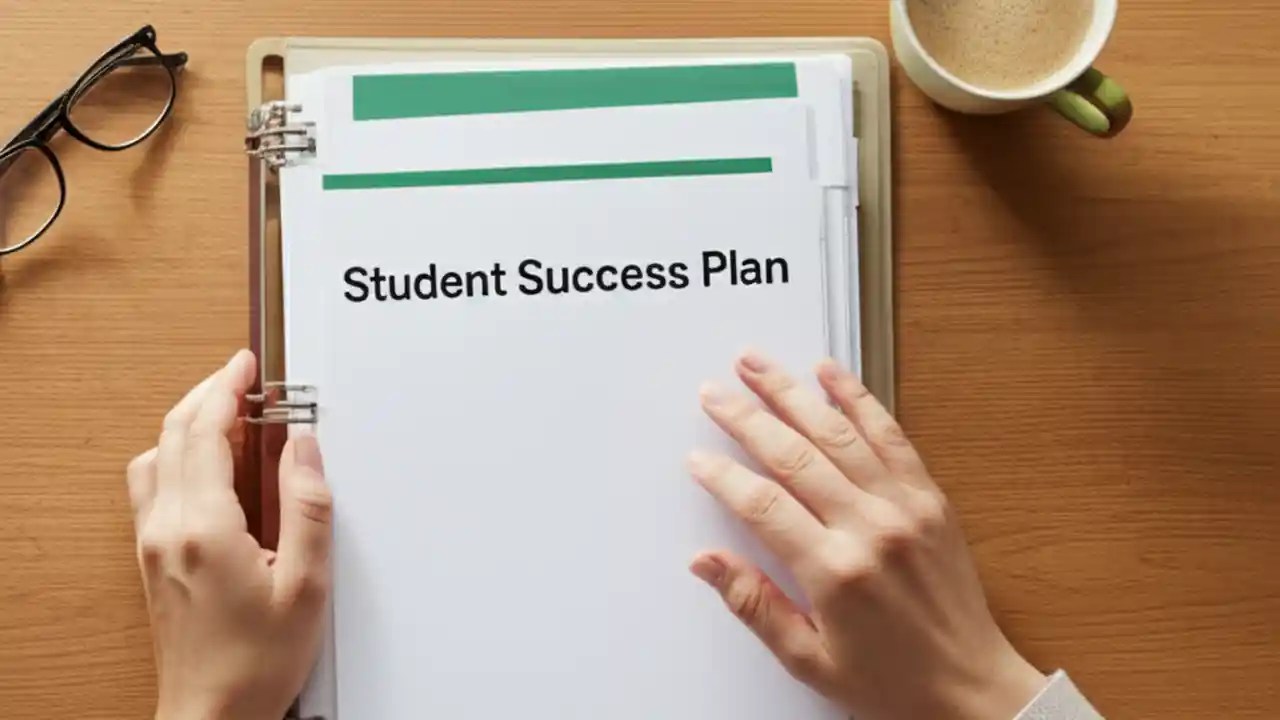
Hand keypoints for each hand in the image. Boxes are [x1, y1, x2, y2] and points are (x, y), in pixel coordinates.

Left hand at [127, 350, 332, 719]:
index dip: (226, 388)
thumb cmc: (256, 662)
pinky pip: (152, 484)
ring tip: (229, 414)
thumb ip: (308, 507)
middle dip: (208, 394)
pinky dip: (177, 455)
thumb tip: (304, 449)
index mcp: (204, 527)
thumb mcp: (306, 584)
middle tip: (243, 378)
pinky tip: (207, 464)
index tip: (246, 365)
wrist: (211, 715)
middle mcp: (166, 528)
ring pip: (156, 456)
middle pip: (174, 433)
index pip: (204, 431)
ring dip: (188, 423)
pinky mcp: (151, 558)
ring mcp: (152, 543)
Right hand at [687, 352, 1045, 719]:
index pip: (763, 506)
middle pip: (793, 456)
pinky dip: (859, 400)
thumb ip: (755, 605)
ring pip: (837, 433)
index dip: (724, 477)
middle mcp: (871, 528)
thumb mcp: (808, 660)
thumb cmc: (893, 684)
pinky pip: (891, 436)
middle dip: (747, 418)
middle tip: (714, 393)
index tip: (698, 459)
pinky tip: (831, 374)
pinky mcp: (930, 499)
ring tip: (758, 365)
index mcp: (835, 572)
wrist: (972, 691)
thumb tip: (705, 564)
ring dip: (793, 393)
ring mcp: (905, 506)